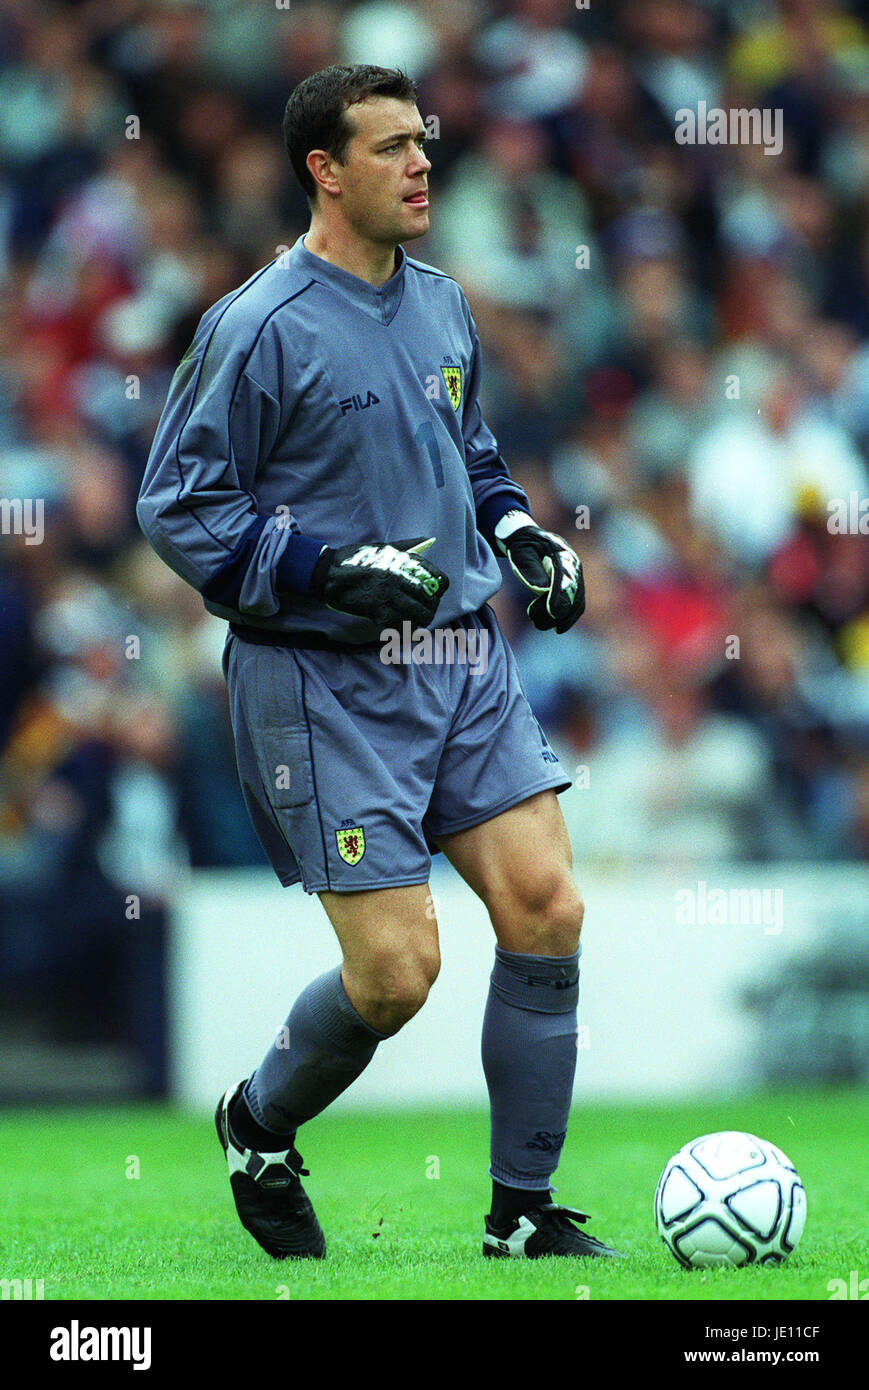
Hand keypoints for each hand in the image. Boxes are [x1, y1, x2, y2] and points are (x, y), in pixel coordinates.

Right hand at [310, 536, 448, 628]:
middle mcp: (401, 579)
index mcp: (405, 562)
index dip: (440, 590)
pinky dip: (405, 629)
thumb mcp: (384, 547)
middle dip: (429, 609)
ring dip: (420, 621)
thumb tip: (428, 540)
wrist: (330, 573)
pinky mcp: (378, 612)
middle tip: (423, 611)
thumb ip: (408, 546)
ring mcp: (390, 596)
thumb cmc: (357, 559)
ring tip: (415, 621)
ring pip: (420, 616)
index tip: (434, 593)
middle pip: (431, 602)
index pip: (439, 580)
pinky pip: (402, 626)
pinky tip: (402, 626)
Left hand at [495, 511, 584, 632]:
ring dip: (563, 619)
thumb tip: (543, 590)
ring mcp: (576, 576)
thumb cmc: (522, 545)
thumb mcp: (522, 552)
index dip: (559, 598)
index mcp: (562, 554)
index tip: (551, 613)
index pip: (565, 580)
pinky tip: (556, 627)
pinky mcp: (574, 585)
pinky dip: (568, 618)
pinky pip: (576, 605)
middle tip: (536, 622)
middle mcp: (574, 565)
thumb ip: (531, 569)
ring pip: (577, 603)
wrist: (529, 538)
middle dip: (557, 613)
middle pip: (573, 594)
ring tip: (540, 625)